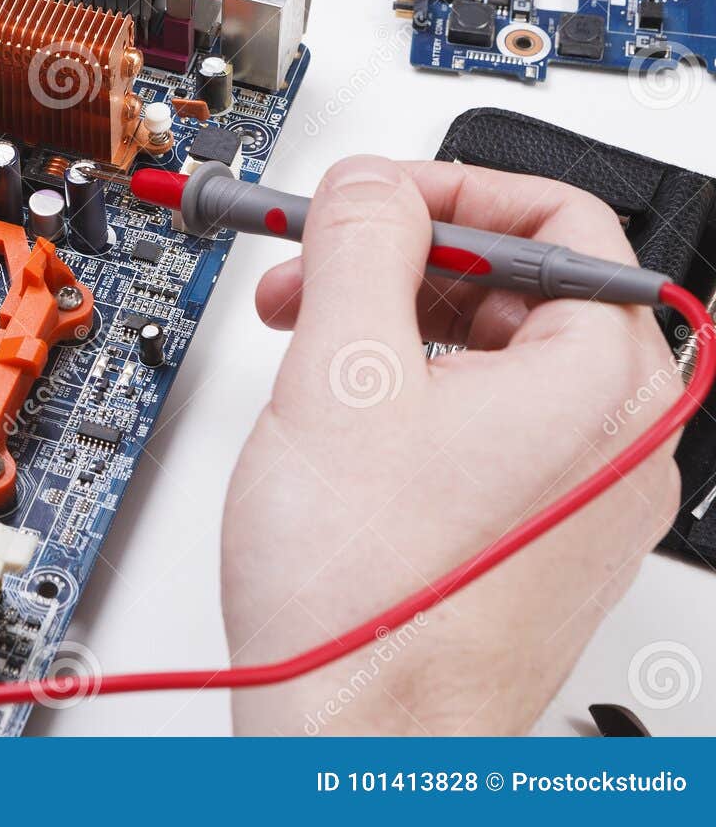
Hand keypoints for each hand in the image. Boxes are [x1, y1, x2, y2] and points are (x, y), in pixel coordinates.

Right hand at [222, 157, 681, 734]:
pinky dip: (411, 397)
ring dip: (393, 327)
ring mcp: (585, 496)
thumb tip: (368, 182)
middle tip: (311, 275)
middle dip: (400, 261)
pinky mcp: (540, 536)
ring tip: (305, 351)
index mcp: (605, 382)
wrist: (357, 742)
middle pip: (518, 287)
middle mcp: (619, 440)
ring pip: (493, 357)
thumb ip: (359, 241)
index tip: (369, 198)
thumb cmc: (368, 602)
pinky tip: (338, 422)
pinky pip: (487, 427)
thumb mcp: (340, 373)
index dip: (447, 187)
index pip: (558, 216)